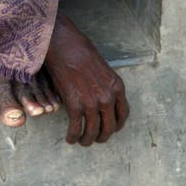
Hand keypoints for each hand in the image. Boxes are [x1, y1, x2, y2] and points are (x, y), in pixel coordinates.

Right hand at [44, 13, 128, 144]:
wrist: (63, 44)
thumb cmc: (79, 50)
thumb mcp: (102, 67)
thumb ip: (105, 84)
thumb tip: (102, 98)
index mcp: (117, 86)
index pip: (123, 114)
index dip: (116, 125)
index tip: (110, 129)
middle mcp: (107, 97)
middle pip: (109, 127)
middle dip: (102, 137)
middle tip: (95, 139)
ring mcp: (92, 103)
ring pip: (93, 132)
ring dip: (87, 140)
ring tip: (81, 141)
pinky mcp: (75, 105)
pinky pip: (76, 129)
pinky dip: (73, 137)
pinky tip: (70, 138)